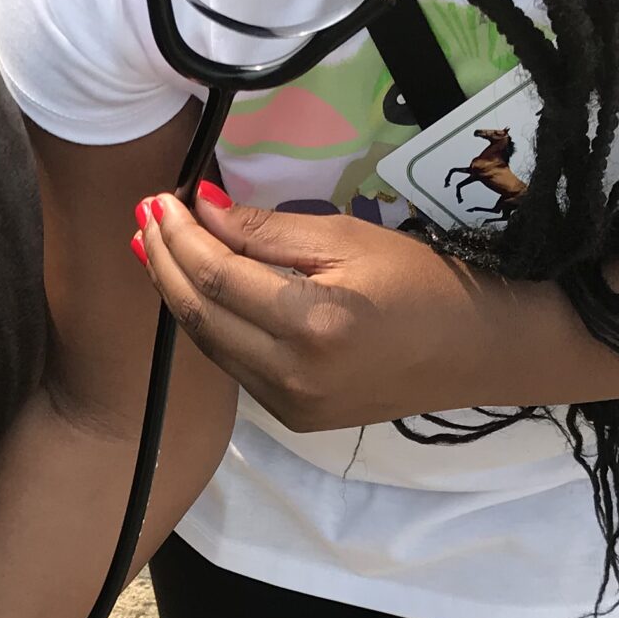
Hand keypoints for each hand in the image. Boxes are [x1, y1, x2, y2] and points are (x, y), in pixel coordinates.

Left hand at [133, 184, 516, 430]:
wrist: (473, 353)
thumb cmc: (421, 283)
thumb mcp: (347, 239)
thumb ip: (268, 230)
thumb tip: (201, 208)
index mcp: (312, 325)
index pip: (218, 278)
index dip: (180, 237)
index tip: (161, 200)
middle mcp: (291, 375)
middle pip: (200, 316)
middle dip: (164, 263)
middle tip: (145, 218)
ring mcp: (289, 405)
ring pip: (210, 345)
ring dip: (177, 295)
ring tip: (155, 248)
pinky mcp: (292, 418)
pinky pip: (234, 365)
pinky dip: (209, 324)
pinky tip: (196, 291)